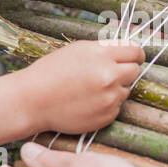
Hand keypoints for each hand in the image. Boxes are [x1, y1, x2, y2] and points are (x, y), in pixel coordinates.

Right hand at [19, 41, 143, 134]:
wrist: (32, 101)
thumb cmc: (50, 73)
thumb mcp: (77, 50)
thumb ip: (104, 50)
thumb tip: (127, 51)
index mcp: (101, 54)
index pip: (135, 51)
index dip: (135, 54)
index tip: (133, 58)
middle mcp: (108, 75)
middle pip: (135, 71)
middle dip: (125, 72)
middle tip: (109, 75)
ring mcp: (109, 97)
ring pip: (126, 90)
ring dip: (115, 89)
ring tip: (91, 90)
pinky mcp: (106, 116)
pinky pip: (117, 107)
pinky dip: (107, 105)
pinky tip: (88, 103)